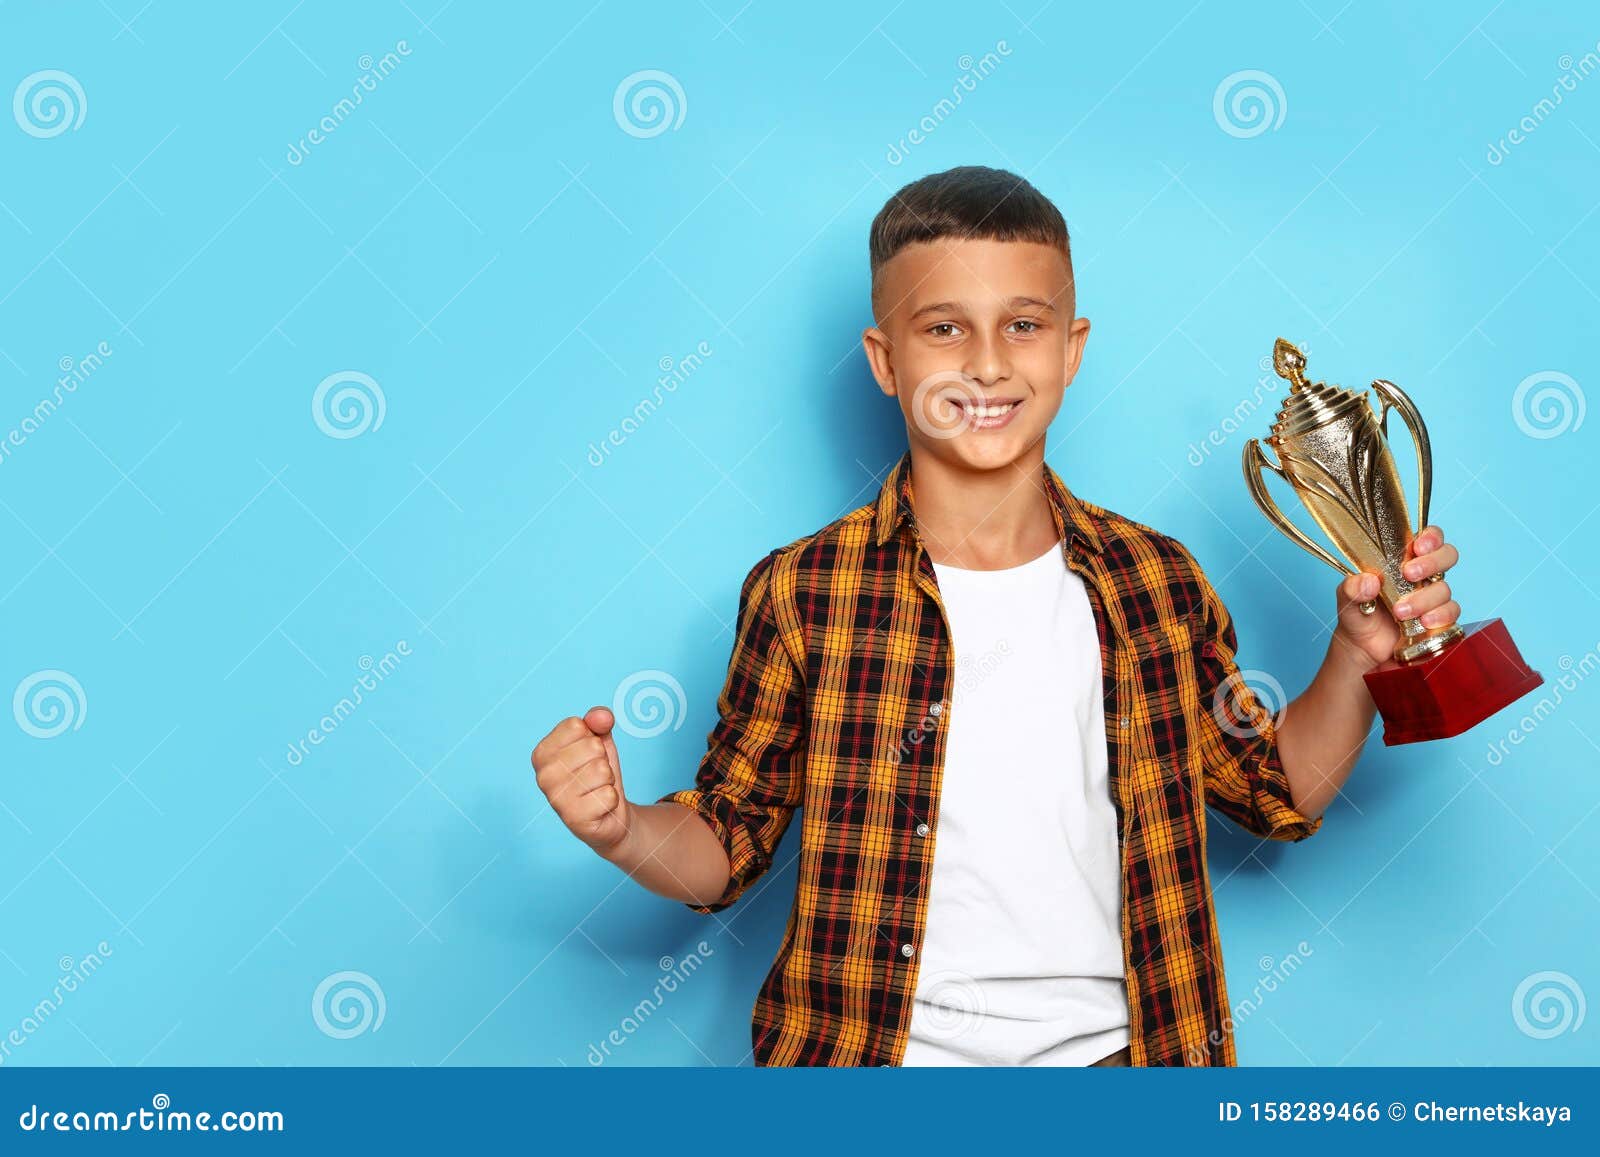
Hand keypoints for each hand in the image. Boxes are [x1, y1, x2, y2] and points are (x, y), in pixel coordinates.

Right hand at [531, 706, 633, 857]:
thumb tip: (602, 717)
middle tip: (595, 776)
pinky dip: (611, 800)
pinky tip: (599, 807)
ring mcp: (556, 799)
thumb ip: (598, 720)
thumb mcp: (599, 740)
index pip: (577, 725)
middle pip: (592, 747)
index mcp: (542, 752)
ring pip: (602, 770)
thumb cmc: (598, 774)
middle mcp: (543, 775)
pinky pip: (608, 795)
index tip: (587, 755)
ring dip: (608, 780)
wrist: (609, 813)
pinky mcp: (574, 819)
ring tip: (597, 789)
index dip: (592, 738)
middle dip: (602, 760)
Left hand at [1333, 524, 1460, 668]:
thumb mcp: (1347, 598)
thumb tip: (1369, 581)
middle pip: (1447, 556)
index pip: (1428, 537)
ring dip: (1424, 599)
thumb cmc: (1358, 614)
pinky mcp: (1440, 619)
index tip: (1418, 546)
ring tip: (1400, 612)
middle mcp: (1423, 576)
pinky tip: (1424, 622)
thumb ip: (1352, 588)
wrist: (1362, 648)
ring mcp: (1433, 597)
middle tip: (1409, 574)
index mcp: (1403, 560)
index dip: (1431, 537)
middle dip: (1432, 562)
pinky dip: (1439, 616)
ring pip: (1444, 588)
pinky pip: (1451, 613)